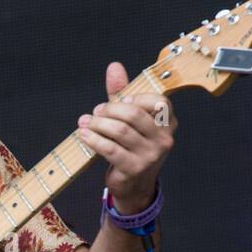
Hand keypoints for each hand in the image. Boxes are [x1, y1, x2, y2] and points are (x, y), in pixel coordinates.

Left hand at [77, 61, 176, 212]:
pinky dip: (93, 139)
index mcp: (168, 123)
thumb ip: (122, 93)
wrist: (134, 185)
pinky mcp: (134, 168)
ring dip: (97, 124)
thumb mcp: (130, 119)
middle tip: (96, 112)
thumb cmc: (132, 147)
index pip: (159, 101)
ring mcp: (151, 155)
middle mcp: (164, 139)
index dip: (136, 98)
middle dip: (109, 110)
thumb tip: (114, 67)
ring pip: (120, 131)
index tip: (120, 101)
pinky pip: (110, 149)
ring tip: (85, 122)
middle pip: (133, 114)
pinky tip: (84, 134)